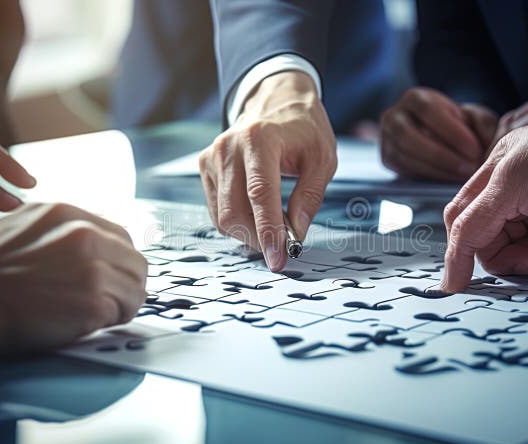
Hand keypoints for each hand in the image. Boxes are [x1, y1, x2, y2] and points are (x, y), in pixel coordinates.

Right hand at [0, 203, 147, 355]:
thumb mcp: (17, 229)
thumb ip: (55, 236)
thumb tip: (81, 255)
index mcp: (65, 213)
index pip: (118, 235)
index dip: (117, 261)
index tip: (110, 278)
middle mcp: (84, 233)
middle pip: (135, 262)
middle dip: (125, 285)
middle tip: (108, 304)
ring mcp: (93, 266)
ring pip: (135, 288)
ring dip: (119, 306)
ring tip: (91, 317)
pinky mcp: (94, 300)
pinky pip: (122, 313)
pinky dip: (108, 323)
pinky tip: (82, 326)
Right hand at [199, 71, 336, 270]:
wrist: (275, 101)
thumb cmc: (303, 130)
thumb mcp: (323, 158)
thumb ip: (310, 196)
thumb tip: (295, 233)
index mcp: (260, 139)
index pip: (260, 195)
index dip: (269, 231)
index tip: (278, 259)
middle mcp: (229, 147)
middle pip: (235, 211)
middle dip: (258, 239)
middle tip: (282, 248)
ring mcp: (212, 156)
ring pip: (223, 216)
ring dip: (248, 234)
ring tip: (272, 229)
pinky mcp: (205, 166)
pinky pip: (217, 209)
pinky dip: (237, 222)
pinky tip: (256, 217)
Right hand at [380, 87, 495, 180]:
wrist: (439, 135)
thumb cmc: (459, 124)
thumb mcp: (475, 117)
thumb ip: (483, 124)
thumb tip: (484, 144)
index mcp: (415, 98)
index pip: (428, 110)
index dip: (451, 131)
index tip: (474, 150)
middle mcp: (394, 116)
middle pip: (409, 136)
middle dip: (442, 156)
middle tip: (468, 168)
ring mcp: (387, 139)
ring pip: (406, 156)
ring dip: (437, 169)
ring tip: (463, 176)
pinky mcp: (388, 159)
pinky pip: (405, 170)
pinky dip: (429, 177)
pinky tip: (449, 179)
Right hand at [440, 106, 527, 291]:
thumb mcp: (516, 186)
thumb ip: (477, 222)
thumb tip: (452, 262)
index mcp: (491, 172)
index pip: (461, 222)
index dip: (458, 255)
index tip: (460, 287)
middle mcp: (508, 182)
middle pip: (488, 235)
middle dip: (510, 252)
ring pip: (517, 238)